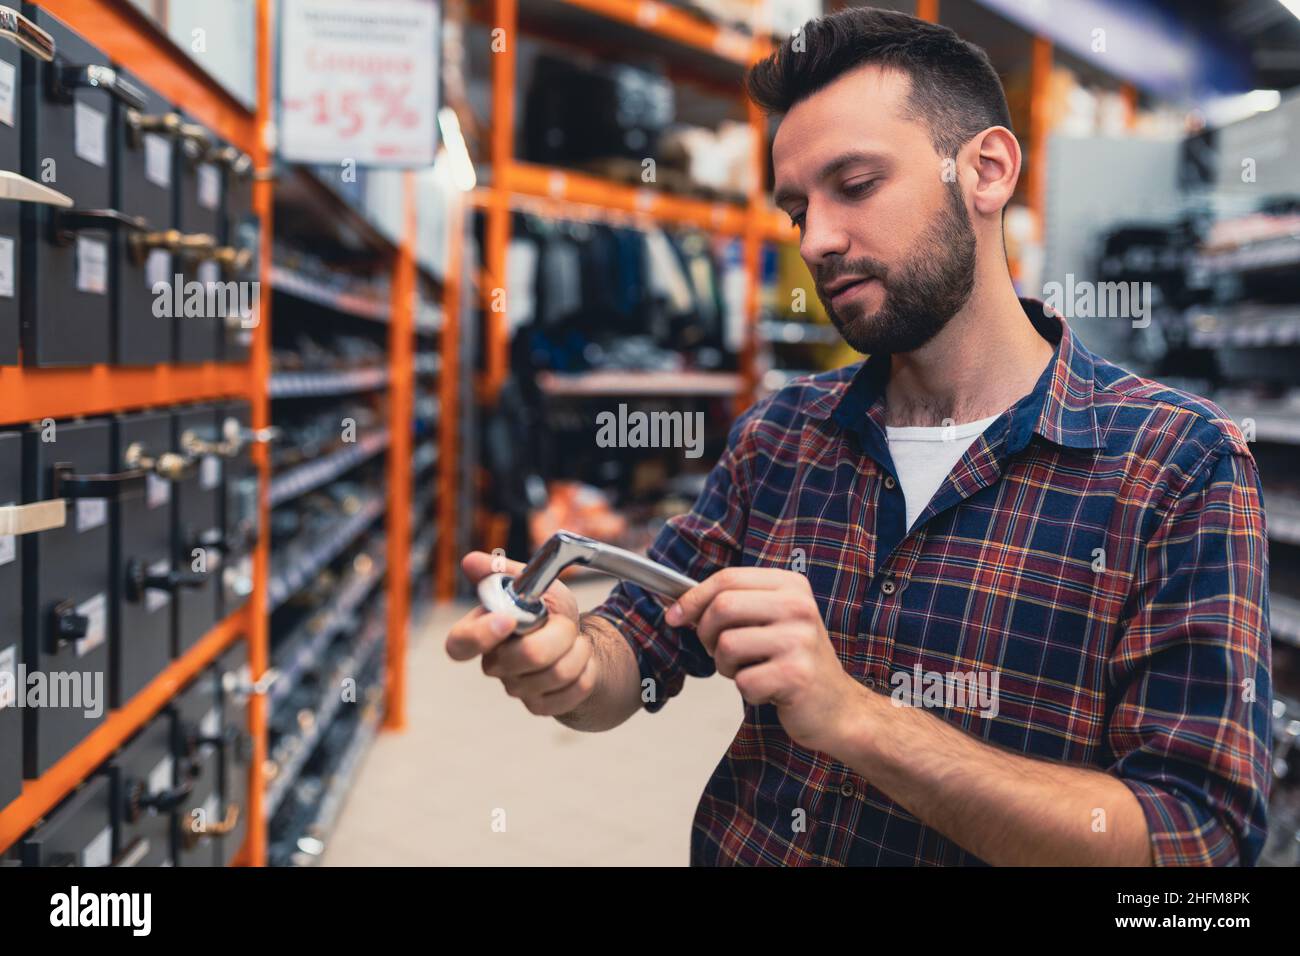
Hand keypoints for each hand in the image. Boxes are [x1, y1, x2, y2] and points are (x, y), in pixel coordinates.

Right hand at [445, 551, 595, 716]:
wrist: (574, 638)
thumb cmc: (546, 610)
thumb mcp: (531, 582)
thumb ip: (503, 571)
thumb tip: (470, 561)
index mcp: (481, 631)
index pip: (459, 645)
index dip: (481, 636)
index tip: (509, 620)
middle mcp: (494, 663)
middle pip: (528, 656)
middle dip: (561, 633)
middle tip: (566, 623)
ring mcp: (516, 688)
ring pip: (558, 673)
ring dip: (579, 650)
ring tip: (575, 639)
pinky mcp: (540, 705)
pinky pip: (573, 689)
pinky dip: (587, 670)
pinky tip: (581, 661)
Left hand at [666, 567, 864, 756]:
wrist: (837, 707)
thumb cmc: (794, 662)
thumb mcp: (771, 621)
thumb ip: (734, 606)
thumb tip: (678, 607)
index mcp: (791, 586)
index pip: (728, 579)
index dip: (693, 597)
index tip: (674, 616)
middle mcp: (798, 607)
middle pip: (723, 607)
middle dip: (706, 634)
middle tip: (719, 651)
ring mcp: (800, 641)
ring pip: (727, 645)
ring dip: (727, 666)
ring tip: (751, 671)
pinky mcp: (796, 675)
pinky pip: (743, 681)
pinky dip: (747, 691)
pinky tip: (768, 690)